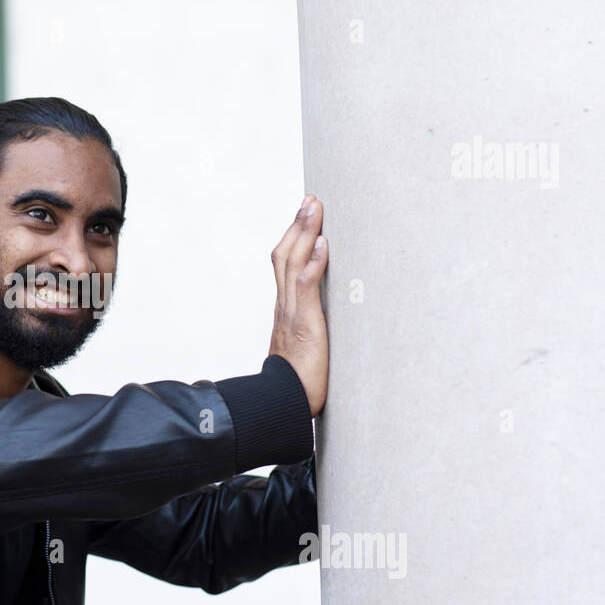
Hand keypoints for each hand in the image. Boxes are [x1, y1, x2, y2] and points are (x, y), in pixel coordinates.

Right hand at [268, 194, 328, 416]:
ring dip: (303, 233)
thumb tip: (320, 313)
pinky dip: (313, 264)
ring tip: (313, 208)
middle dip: (297, 225)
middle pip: (285, 256)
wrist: (282, 404)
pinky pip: (305, 289)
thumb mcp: (307, 346)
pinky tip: (321, 245)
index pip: (286, 266)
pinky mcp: (302, 324)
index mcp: (286, 310)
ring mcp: (290, 313)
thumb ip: (309, 325)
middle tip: (310, 199)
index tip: (305, 214)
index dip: (294, 238)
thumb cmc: (298, 382)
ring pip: (292, 265)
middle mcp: (284, 306)